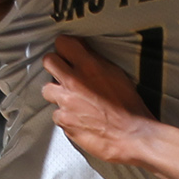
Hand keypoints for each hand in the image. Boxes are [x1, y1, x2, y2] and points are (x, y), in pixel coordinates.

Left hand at [42, 35, 156, 164]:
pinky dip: (65, 116)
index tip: (69, 53)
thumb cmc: (129, 106)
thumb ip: (96, 62)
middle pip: (49, 61)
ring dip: (57, 93)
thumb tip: (84, 53)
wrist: (131, 135)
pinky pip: (56, 114)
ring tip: (71, 99)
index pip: (63, 43)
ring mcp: (66, 102)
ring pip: (47, 90)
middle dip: (55, 66)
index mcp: (89, 66)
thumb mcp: (117, 74)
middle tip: (65, 74)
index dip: (65, 48)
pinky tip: (77, 118)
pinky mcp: (64, 121)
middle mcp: (73, 82)